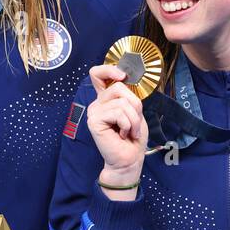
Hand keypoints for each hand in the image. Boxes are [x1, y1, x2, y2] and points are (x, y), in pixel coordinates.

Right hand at [85, 64, 145, 193]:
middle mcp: (97, 103)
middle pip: (119, 86)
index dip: (109, 70)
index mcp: (106, 99)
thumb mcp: (135, 112)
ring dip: (133, 119)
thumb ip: (128, 97)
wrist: (129, 159)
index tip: (122, 76)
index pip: (97, 75)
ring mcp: (94, 111)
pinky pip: (118, 113)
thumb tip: (125, 82)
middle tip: (134, 123)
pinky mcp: (94, 121)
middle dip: (135, 105)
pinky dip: (127, 124)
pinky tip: (122, 134)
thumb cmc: (132, 138)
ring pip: (122, 102)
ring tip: (130, 131)